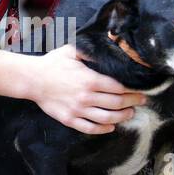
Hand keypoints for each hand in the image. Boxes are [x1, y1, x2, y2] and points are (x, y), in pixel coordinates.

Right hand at [31, 44, 147, 133]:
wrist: (32, 79)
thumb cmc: (53, 63)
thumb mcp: (73, 51)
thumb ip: (92, 51)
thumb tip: (109, 45)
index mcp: (90, 80)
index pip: (118, 88)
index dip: (132, 91)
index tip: (140, 90)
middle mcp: (86, 97)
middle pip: (117, 104)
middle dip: (132, 103)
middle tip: (141, 101)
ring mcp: (78, 110)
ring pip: (107, 118)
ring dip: (122, 117)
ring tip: (129, 114)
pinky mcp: (69, 119)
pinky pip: (90, 128)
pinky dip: (103, 129)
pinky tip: (111, 127)